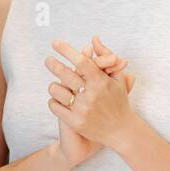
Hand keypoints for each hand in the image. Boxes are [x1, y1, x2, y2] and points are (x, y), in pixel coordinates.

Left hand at [47, 35, 136, 162]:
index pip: (81, 62)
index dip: (67, 51)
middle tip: (48, 60)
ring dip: (54, 86)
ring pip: (56, 90)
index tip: (56, 43)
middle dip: (53, 64)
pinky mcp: (75, 122)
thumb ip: (105, 57)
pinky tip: (58, 99)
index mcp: (101, 82)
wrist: (121, 131)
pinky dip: (53, 101)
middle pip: (65, 74)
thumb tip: (93, 38)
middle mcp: (91, 95)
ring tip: (57, 85)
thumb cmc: (118, 101)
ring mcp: (82, 110)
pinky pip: (54, 106)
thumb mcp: (116, 79)